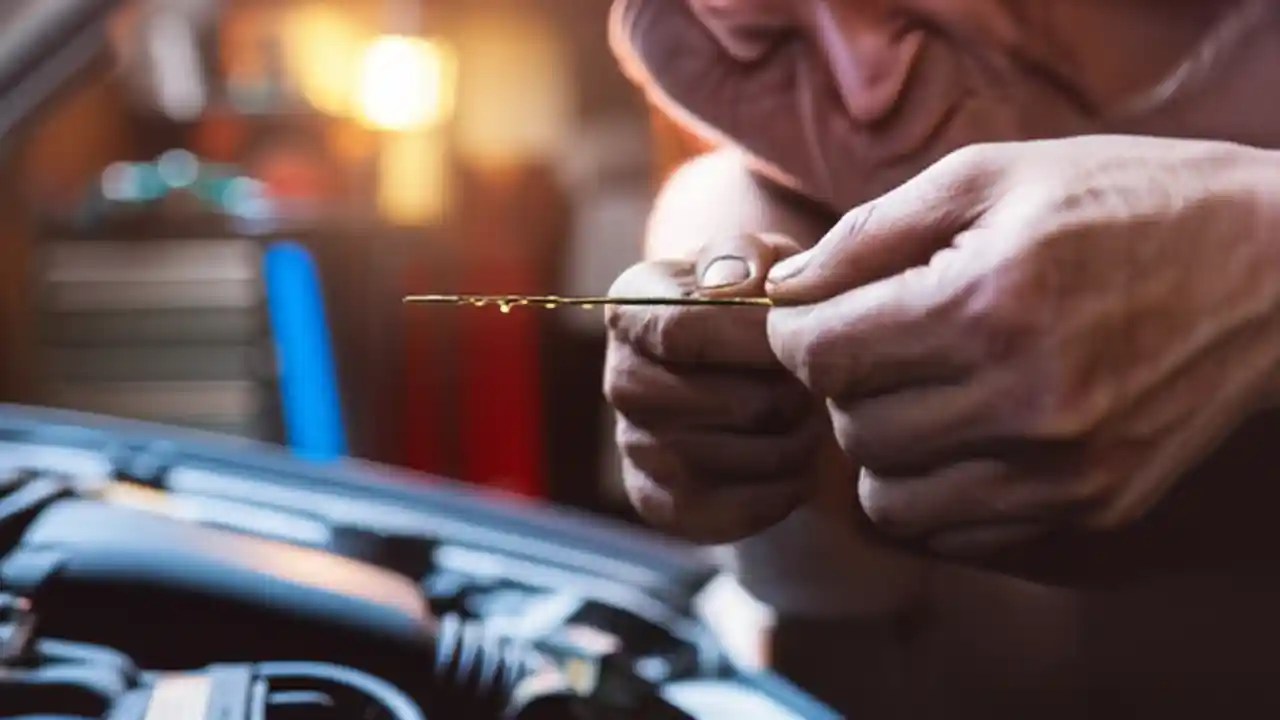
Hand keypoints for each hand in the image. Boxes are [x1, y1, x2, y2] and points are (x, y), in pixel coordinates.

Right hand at [604, 233, 837, 543]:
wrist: (752, 375)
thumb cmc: (760, 308)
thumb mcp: (764, 261)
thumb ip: (750, 255)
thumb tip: (732, 285)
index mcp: (631, 308)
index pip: (681, 329)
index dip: (755, 338)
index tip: (797, 336)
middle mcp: (621, 380)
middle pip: (729, 402)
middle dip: (790, 394)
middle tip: (810, 383)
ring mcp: (636, 448)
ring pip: (746, 458)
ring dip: (797, 439)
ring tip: (802, 415)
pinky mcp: (661, 505)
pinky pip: (742, 510)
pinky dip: (785, 488)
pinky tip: (791, 459)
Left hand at [765, 136, 1279, 560]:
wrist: (1274, 270)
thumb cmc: (1125, 202)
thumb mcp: (993, 177)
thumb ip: (872, 233)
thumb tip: (784, 286)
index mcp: (986, 306)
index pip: (820, 355)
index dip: (795, 332)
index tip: (813, 313)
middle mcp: (1022, 402)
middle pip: (848, 427)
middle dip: (841, 384)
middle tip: (876, 344)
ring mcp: (1060, 469)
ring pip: (889, 499)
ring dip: (881, 446)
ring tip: (919, 393)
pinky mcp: (1091, 506)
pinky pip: (955, 533)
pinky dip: (935, 491)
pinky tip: (963, 435)